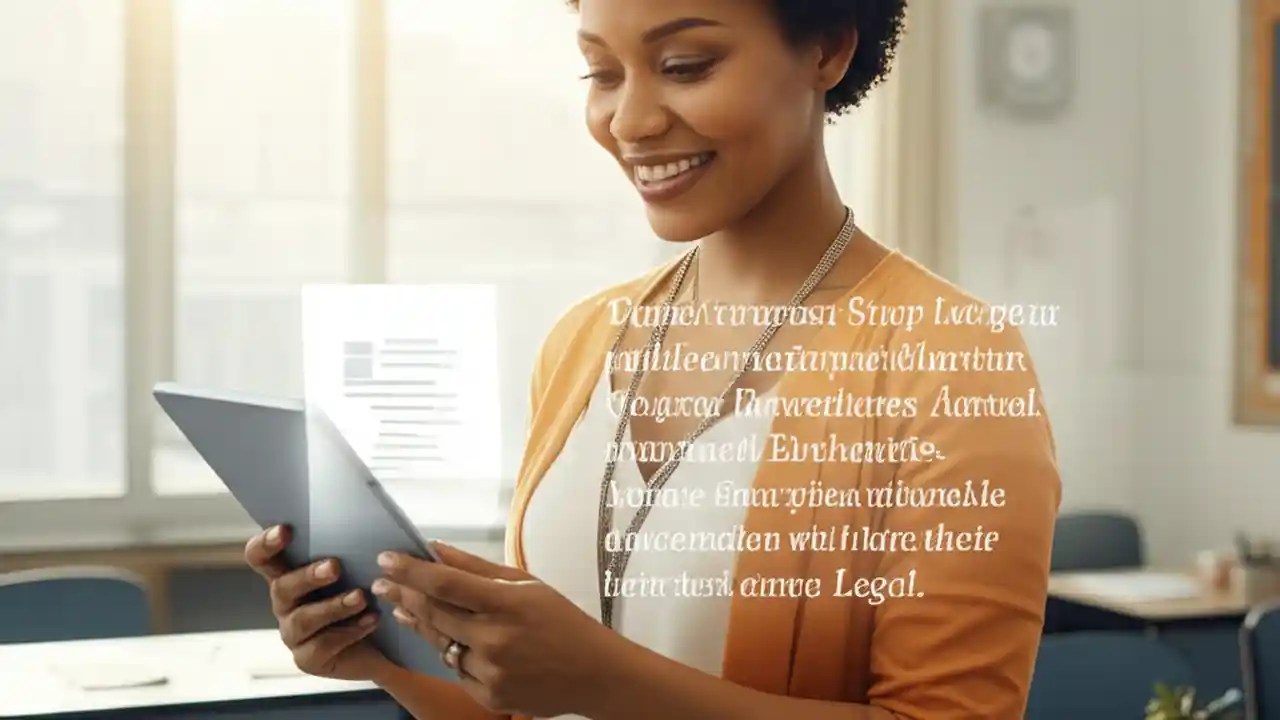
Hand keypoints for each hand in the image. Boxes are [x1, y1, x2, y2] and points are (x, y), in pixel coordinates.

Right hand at [244, 525, 391, 681]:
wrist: (383, 643)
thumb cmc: (365, 595)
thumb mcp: (358, 568)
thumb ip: (350, 547)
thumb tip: (362, 517)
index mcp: (289, 574)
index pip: (261, 557)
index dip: (265, 544)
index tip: (285, 530)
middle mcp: (285, 603)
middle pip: (282, 587)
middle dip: (307, 576)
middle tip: (335, 566)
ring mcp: (293, 633)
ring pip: (302, 619)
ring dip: (332, 606)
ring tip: (360, 597)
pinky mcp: (308, 658)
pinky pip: (323, 645)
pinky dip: (350, 631)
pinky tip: (372, 620)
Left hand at [372, 542, 620, 716]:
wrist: (594, 673)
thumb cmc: (561, 621)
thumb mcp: (526, 585)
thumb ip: (477, 568)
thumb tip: (435, 548)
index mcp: (507, 603)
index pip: (446, 583)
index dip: (411, 570)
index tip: (386, 557)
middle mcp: (496, 639)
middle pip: (434, 613)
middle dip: (403, 595)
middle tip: (383, 583)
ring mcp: (491, 671)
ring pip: (440, 644)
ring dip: (420, 625)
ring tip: (405, 609)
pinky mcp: (489, 696)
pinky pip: (456, 671)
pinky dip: (452, 654)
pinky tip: (454, 641)